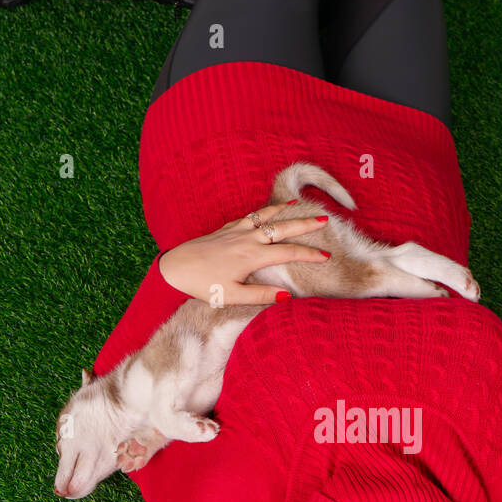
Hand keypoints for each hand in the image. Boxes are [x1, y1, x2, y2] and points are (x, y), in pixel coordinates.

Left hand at [158, 203, 330, 302]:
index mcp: (252, 256)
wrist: (175, 267)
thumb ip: (261, 295)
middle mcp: (248, 239)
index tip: (326, 257)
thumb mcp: (232, 297)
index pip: (289, 253)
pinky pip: (253, 215)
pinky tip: (270, 211)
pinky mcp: (227, 228)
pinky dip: (266, 211)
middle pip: (283, 228)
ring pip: (267, 216)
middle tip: (325, 219)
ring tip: (301, 205)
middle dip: (305, 224)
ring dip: (286, 211)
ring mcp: (237, 230)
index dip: (310, 255)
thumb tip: (287, 294)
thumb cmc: (203, 285)